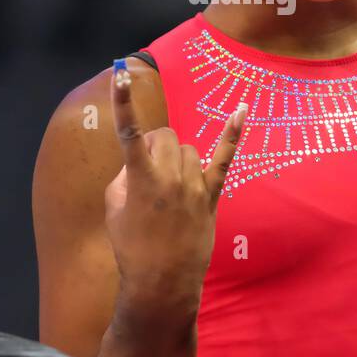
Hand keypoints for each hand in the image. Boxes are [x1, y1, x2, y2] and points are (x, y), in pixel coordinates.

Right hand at [103, 60, 246, 311]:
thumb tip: (139, 163)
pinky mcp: (211, 195)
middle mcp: (170, 176)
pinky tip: (243, 108)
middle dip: (154, 147)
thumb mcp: (114, 208)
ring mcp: (194, 185)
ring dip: (177, 159)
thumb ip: (124, 176)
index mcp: (141, 178)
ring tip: (168, 189)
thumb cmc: (132, 247)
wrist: (162, 283)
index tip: (119, 74)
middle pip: (165, 137)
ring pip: (188, 149)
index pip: (129, 132)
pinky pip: (225, 157)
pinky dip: (233, 132)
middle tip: (147, 172)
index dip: (122, 102)